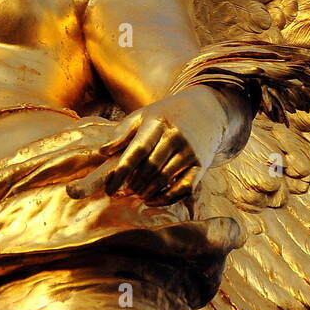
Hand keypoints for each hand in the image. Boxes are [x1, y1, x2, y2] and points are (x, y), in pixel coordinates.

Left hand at [67, 87, 231, 205]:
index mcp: (157, 122)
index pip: (137, 150)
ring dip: (147, 191)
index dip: (122, 172)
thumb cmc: (166, 114)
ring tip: (136, 194)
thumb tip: (102, 152)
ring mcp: (190, 150)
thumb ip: (122, 132)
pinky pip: (185, 188)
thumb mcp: (144, 115)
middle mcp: (175, 136)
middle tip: (123, 192)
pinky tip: (152, 200)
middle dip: (133, 184)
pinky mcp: (201, 164)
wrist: (207, 109)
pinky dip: (167, 199)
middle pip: (150, 167)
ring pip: (165, 178)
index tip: (109, 188)